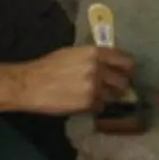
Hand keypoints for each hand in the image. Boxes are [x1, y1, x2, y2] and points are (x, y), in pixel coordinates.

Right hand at [17, 46, 135, 115]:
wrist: (30, 84)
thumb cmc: (48, 66)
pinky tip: (83, 103)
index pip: (125, 60)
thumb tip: (109, 63)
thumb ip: (93, 57)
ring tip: (94, 96)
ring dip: (107, 97)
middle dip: (119, 86)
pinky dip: (95, 106)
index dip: (127, 68)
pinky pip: (101, 106)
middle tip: (112, 89)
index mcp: (95, 53)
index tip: (126, 73)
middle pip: (123, 81)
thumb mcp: (73, 53)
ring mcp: (95, 87)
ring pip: (114, 96)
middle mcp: (99, 68)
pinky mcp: (89, 103)